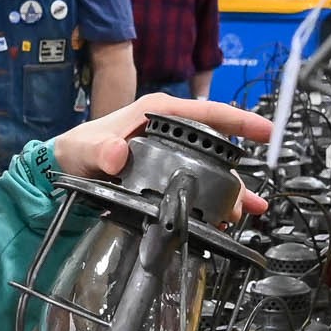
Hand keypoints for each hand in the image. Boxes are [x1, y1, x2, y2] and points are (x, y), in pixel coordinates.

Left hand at [51, 96, 274, 215]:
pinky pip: (197, 184)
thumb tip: (116, 151)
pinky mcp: (166, 173)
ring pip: (209, 170)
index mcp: (157, 113)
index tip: (265, 131)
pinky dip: (212, 201)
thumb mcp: (85, 148)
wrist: (65, 169)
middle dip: (236, 171)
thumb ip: (99, 149)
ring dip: (228, 191)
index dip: (239, 121)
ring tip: (241, 212)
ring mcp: (170, 153)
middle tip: (249, 196)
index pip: (207, 112)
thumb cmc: (76, 150)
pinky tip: (225, 218)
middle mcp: (170, 130)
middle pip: (215, 147)